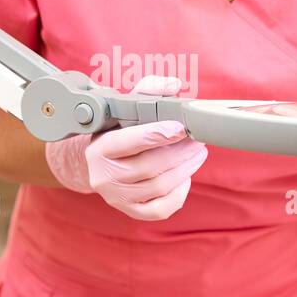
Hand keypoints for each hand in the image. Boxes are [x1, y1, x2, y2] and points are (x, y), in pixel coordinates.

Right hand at [44, 75, 207, 220]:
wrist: (98, 165)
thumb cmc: (118, 132)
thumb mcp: (125, 108)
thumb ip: (148, 91)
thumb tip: (173, 85)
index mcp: (99, 149)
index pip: (129, 142)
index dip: (157, 134)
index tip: (181, 127)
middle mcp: (104, 176)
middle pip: (149, 166)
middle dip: (180, 152)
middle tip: (198, 140)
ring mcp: (117, 198)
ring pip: (159, 187)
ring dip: (185, 169)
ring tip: (198, 153)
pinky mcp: (131, 211)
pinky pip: (161, 209)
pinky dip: (179, 193)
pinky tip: (185, 176)